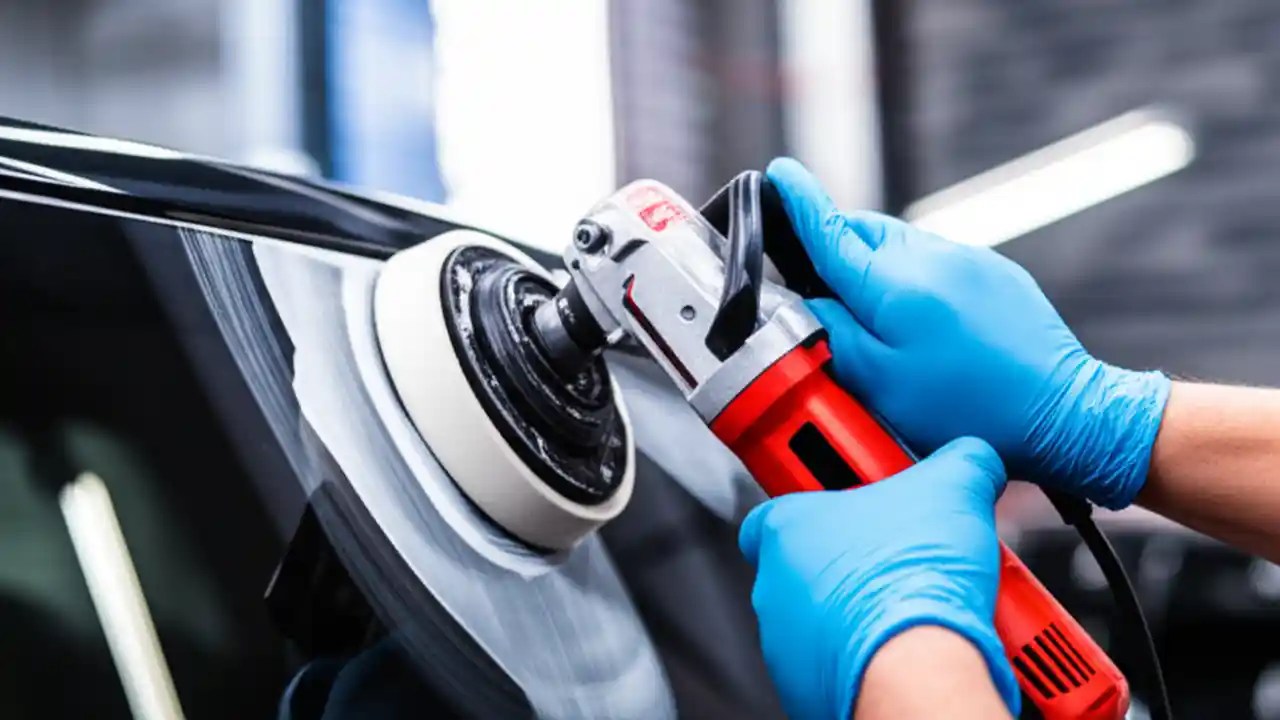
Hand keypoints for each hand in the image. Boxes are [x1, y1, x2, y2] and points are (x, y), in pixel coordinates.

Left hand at [739, 438, 1019, 719]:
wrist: (918, 670)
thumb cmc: (912, 583)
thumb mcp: (955, 488)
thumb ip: (960, 461)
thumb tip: (972, 458)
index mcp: (787, 530)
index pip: (777, 508)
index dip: (821, 505)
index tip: (854, 505)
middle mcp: (775, 588)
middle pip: (810, 566)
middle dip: (857, 563)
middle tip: (904, 560)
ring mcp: (786, 643)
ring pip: (822, 619)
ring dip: (862, 610)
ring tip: (914, 605)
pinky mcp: (806, 687)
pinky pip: (835, 665)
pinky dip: (868, 657)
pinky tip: (908, 648)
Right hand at [767, 157, 1170, 508]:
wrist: (1063, 412)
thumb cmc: (969, 409)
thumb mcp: (879, 384)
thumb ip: (830, 333)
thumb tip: (802, 300)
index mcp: (894, 285)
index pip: (830, 229)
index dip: (799, 201)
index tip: (779, 172)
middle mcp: (932, 258)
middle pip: (862, 232)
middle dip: (834, 249)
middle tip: (823, 295)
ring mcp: (967, 260)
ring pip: (898, 247)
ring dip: (876, 271)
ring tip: (882, 327)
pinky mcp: (993, 271)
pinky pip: (936, 262)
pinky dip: (914, 282)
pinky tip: (926, 329)